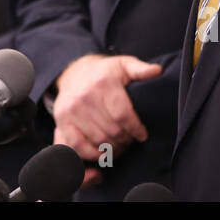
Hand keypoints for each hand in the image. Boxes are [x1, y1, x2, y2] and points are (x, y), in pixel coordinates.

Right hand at [52, 54, 159, 186]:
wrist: (74, 72)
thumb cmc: (104, 73)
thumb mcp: (124, 65)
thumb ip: (141, 69)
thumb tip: (157, 71)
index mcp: (103, 82)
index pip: (123, 115)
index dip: (135, 129)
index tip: (142, 135)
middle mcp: (85, 96)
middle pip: (112, 131)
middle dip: (126, 140)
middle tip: (130, 140)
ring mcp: (71, 109)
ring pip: (98, 140)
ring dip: (113, 148)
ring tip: (120, 145)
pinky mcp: (62, 120)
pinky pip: (78, 146)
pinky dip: (92, 154)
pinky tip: (102, 152)